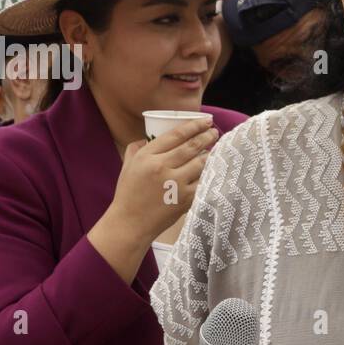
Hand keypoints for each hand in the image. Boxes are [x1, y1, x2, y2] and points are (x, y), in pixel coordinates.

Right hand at [106, 117, 218, 246]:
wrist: (130, 224)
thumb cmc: (129, 194)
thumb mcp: (128, 166)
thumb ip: (137, 148)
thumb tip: (148, 136)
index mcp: (147, 157)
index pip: (175, 135)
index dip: (194, 125)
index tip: (205, 121)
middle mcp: (162, 168)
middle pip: (191, 146)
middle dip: (207, 136)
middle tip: (215, 132)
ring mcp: (175, 184)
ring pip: (200, 163)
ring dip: (210, 154)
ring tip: (215, 149)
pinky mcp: (185, 199)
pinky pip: (203, 181)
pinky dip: (209, 174)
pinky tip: (213, 169)